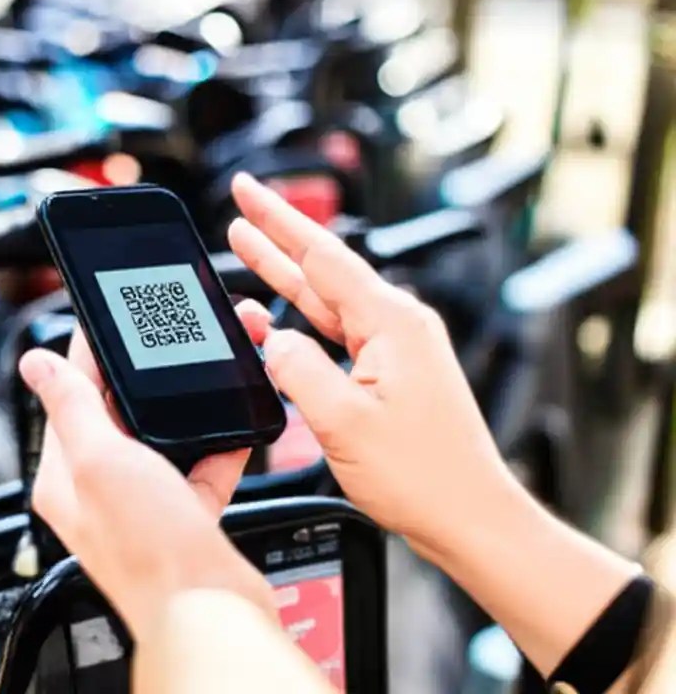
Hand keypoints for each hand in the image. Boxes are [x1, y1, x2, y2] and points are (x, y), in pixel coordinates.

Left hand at [19, 330, 273, 639]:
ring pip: (164, 437)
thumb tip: (35, 362)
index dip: (91, 353)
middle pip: (121, 413)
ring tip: (206, 374)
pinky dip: (218, 446)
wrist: (207, 611)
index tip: (112, 318)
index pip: (70, 397)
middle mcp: (100, 488)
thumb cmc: (147, 549)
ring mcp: (144, 503)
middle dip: (148, 376)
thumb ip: (71, 406)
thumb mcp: (100, 461)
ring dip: (187, 406)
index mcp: (64, 475)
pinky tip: (233, 426)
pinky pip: (202, 466)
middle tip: (171, 339)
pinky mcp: (185, 515)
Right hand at [227, 172, 517, 552]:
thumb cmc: (423, 476)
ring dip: (281, 275)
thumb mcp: (342, 422)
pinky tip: (271, 321)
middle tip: (241, 200)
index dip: (278, 220)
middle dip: (276, 233)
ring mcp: (396, 349)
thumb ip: (297, 370)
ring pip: (324, 300)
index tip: (247, 191)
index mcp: (392, 323)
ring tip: (243, 245)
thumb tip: (272, 340)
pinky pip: (335, 334)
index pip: (322, 255)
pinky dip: (298, 322)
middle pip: (322, 267)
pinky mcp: (390, 374)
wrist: (469, 517)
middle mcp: (398, 326)